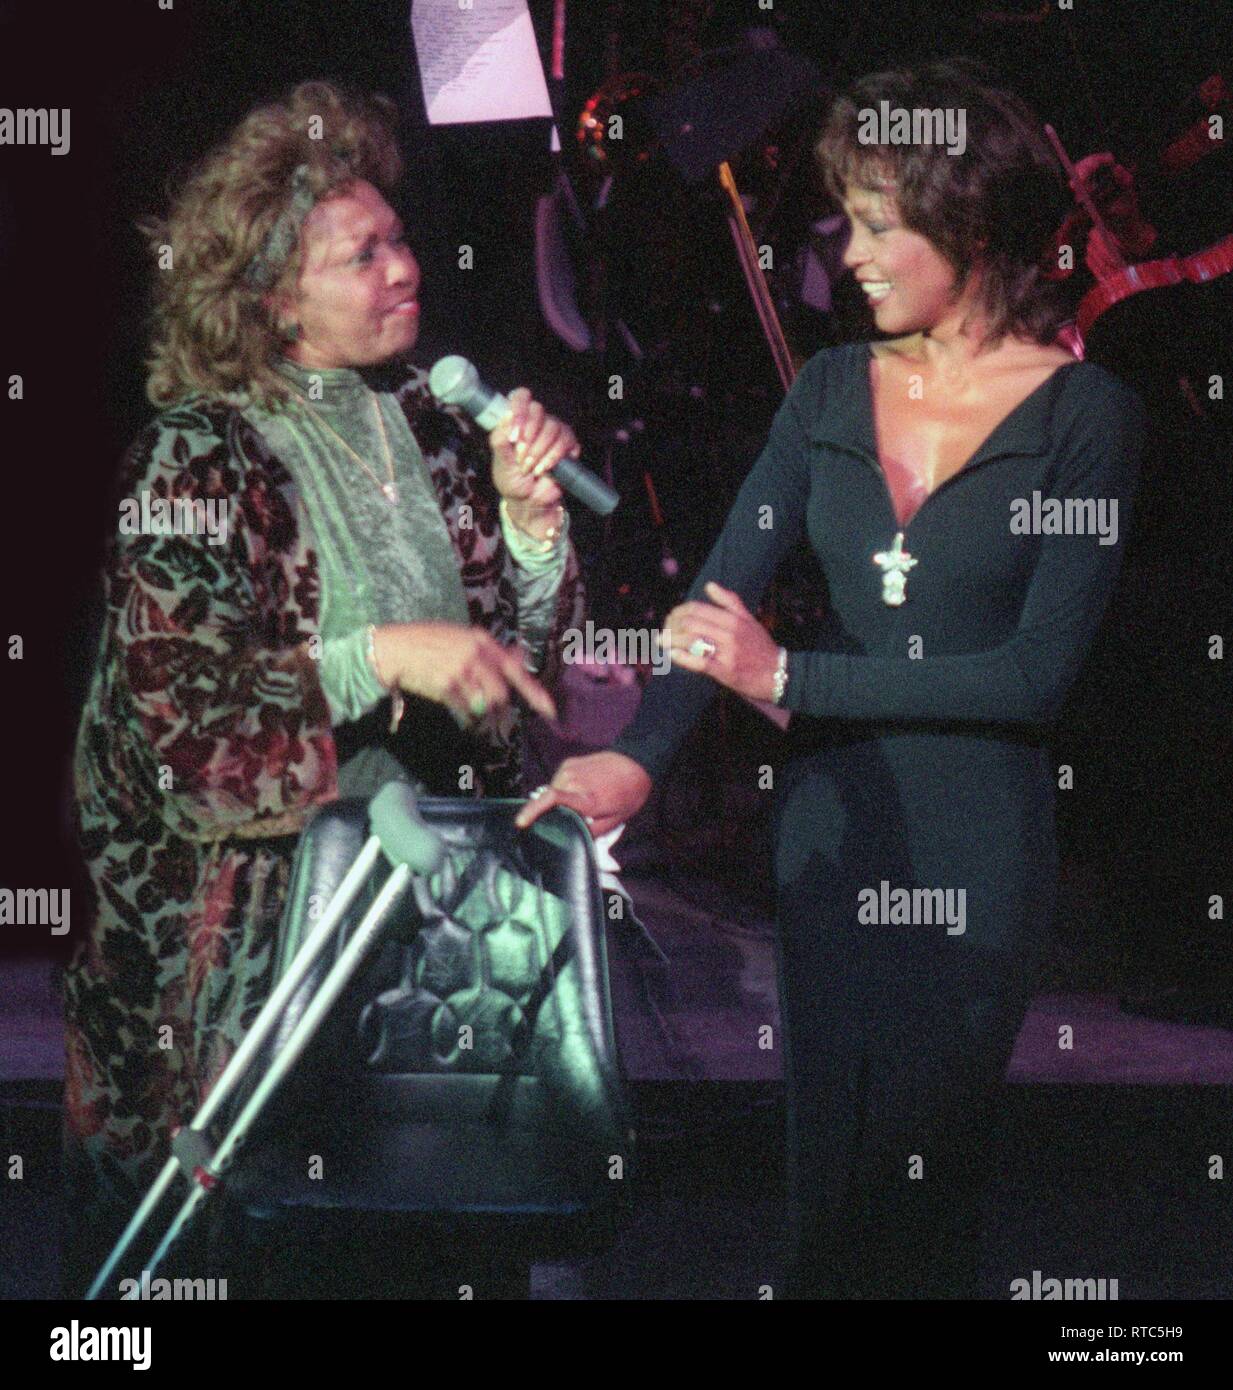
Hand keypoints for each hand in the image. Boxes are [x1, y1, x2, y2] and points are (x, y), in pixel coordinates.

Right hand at [372, 621, 556, 724]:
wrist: (396, 648)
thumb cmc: (430, 642)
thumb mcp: (463, 638)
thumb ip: (491, 651)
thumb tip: (521, 656)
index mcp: (482, 641)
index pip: (515, 670)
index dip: (535, 692)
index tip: (550, 711)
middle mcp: (475, 654)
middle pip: (502, 693)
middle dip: (499, 706)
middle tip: (492, 711)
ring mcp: (461, 670)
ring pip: (486, 703)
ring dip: (484, 712)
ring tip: (473, 707)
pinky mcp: (446, 686)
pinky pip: (465, 709)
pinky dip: (466, 714)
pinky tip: (457, 706)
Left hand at [490, 386, 578, 512]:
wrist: (528, 500)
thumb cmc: (511, 478)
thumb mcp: (500, 460)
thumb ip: (500, 438)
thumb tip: (508, 415)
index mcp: (518, 420)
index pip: (521, 397)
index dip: (519, 410)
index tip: (515, 435)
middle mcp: (537, 421)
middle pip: (537, 410)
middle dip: (528, 437)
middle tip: (521, 459)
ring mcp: (554, 431)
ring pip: (552, 427)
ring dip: (538, 451)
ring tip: (530, 468)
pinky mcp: (569, 444)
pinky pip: (565, 441)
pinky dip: (552, 457)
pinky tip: (543, 470)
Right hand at [513, 751, 651, 836]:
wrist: (635, 763)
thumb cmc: (628, 794)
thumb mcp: (615, 820)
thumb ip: (591, 832)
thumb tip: (571, 838)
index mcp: (586, 798)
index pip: (551, 799)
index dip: (532, 811)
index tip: (520, 822)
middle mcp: (573, 781)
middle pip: (550, 801)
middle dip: (554, 812)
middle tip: (572, 817)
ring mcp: (569, 769)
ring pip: (552, 790)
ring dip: (559, 800)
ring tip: (580, 801)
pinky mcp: (569, 762)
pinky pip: (558, 781)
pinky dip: (564, 788)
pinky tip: (580, 790)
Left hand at [663, 581, 781, 701]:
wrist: (778, 673)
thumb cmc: (761, 646)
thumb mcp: (749, 619)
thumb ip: (729, 601)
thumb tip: (709, 585)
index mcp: (733, 619)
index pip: (698, 609)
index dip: (679, 611)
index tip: (672, 617)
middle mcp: (730, 633)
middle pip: (691, 623)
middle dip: (672, 626)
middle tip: (664, 631)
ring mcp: (727, 653)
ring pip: (692, 640)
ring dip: (672, 640)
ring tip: (662, 642)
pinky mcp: (726, 672)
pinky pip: (700, 662)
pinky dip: (683, 658)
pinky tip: (672, 655)